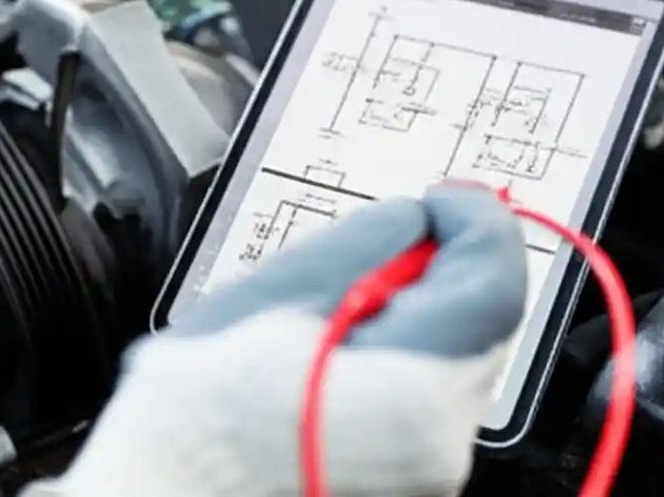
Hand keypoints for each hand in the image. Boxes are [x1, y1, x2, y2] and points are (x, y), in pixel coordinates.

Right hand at [24, 185, 527, 496]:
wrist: (168, 492)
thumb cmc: (200, 413)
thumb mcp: (277, 294)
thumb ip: (364, 243)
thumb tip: (413, 219)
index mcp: (413, 392)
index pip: (495, 280)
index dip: (475, 219)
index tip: (441, 197)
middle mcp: (439, 443)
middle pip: (483, 321)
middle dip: (446, 263)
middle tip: (392, 234)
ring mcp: (429, 470)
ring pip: (458, 357)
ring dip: (422, 309)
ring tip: (343, 301)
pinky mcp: (410, 480)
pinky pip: (429, 395)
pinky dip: (403, 354)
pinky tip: (342, 347)